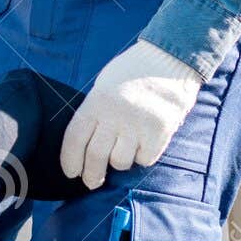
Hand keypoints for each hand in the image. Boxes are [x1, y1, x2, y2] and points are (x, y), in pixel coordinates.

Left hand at [59, 40, 203, 189]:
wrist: (169, 59)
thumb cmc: (132, 72)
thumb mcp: (104, 85)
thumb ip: (94, 112)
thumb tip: (84, 146)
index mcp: (97, 101)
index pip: (75, 138)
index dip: (70, 160)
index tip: (71, 172)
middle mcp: (115, 114)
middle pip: (95, 157)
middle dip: (91, 175)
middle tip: (91, 181)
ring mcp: (138, 124)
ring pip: (120, 162)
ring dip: (119, 161)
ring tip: (123, 149)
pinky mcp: (160, 131)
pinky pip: (144, 159)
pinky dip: (142, 156)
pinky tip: (143, 142)